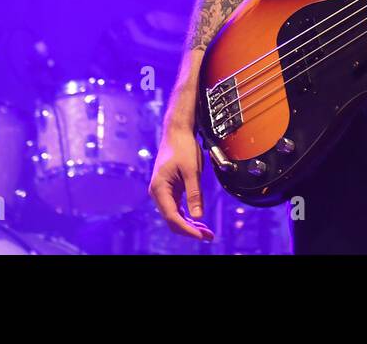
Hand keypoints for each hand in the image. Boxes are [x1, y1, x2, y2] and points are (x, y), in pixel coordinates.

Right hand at [148, 124, 215, 241]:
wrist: (177, 131)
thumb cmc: (183, 147)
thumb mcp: (192, 171)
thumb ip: (194, 194)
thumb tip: (198, 217)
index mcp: (159, 189)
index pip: (172, 216)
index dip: (187, 229)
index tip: (201, 235)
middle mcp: (157, 192)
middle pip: (172, 219)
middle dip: (189, 229)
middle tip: (208, 236)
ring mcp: (162, 191)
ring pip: (174, 215)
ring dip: (189, 224)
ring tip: (206, 231)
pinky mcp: (169, 189)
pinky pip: (176, 207)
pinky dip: (187, 215)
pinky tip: (198, 221)